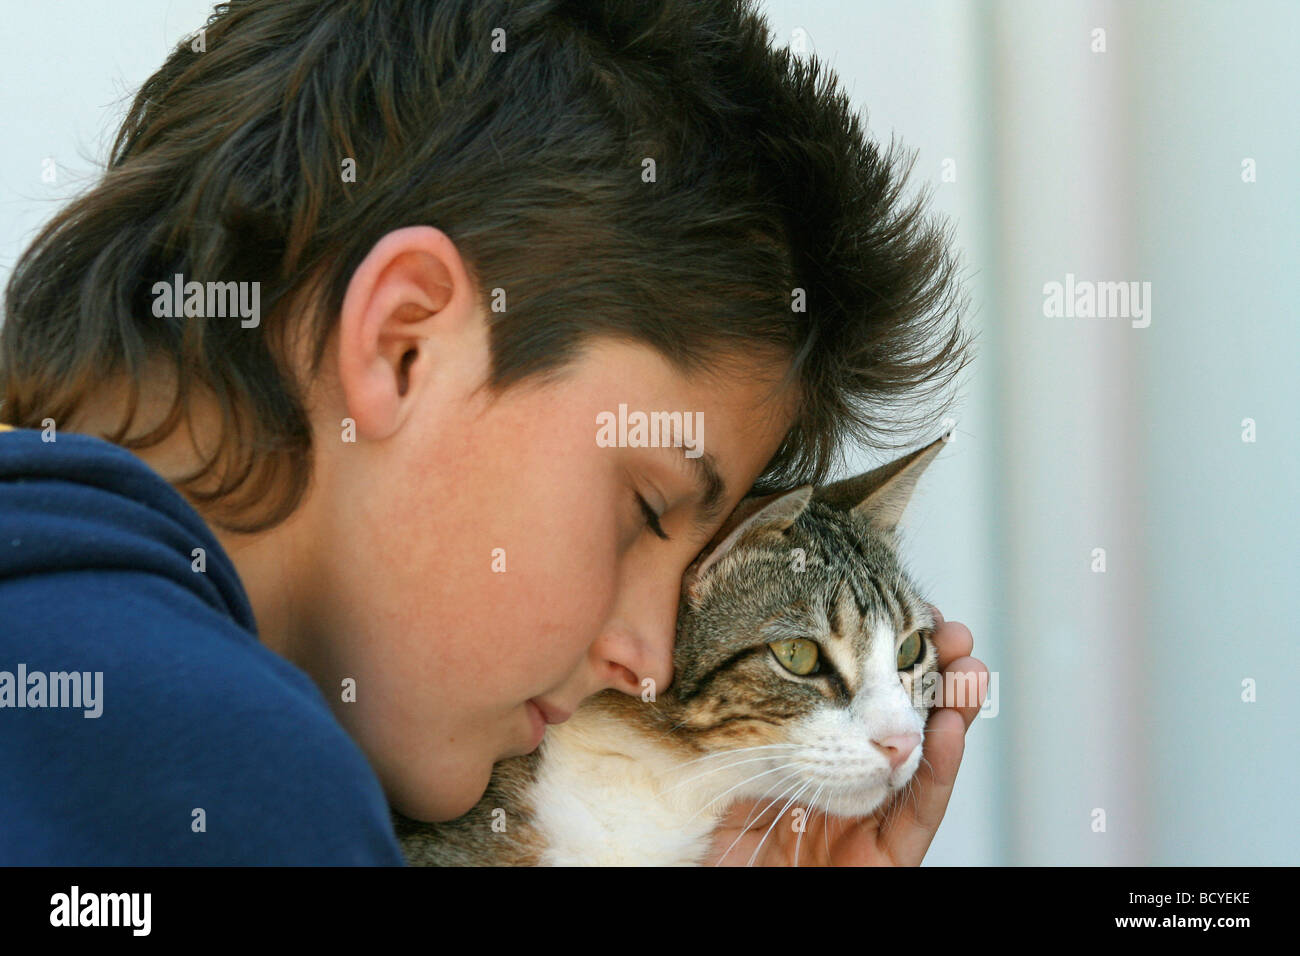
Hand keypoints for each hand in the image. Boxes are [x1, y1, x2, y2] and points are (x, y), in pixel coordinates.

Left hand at [703, 605, 986, 864]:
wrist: (729, 886)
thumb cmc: (724, 840)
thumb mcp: (729, 757)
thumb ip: (743, 707)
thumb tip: (726, 638)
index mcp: (822, 748)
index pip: (864, 689)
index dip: (888, 649)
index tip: (908, 607)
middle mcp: (854, 776)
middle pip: (903, 716)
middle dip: (930, 671)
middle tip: (950, 630)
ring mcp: (874, 817)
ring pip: (922, 758)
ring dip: (951, 710)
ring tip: (967, 668)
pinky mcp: (888, 856)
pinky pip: (919, 813)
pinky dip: (938, 771)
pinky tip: (950, 729)